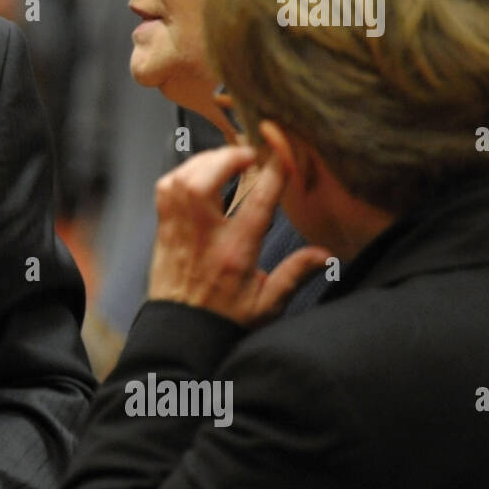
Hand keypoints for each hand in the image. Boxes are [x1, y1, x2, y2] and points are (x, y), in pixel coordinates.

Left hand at [148, 146, 329, 327]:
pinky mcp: (163, 231)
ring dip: (203, 161)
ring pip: (181, 182)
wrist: (181, 335)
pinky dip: (180, 173)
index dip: (272, 174)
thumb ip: (294, 274)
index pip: (257, 204)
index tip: (284, 154)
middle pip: (205, 183)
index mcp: (235, 253)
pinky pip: (164, 191)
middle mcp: (203, 237)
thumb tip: (325, 254)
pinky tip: (197, 174)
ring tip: (224, 159)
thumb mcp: (267, 304)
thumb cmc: (223, 320)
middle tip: (248, 154)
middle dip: (227, 158)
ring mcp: (179, 231)